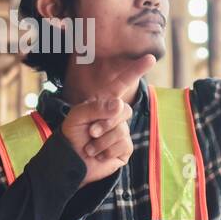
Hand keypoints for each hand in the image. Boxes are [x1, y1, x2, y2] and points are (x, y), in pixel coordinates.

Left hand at [60, 54, 155, 186]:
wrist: (70, 161)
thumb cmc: (72, 135)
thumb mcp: (78, 116)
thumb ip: (96, 107)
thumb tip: (119, 105)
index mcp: (104, 103)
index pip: (122, 84)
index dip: (135, 71)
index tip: (150, 58)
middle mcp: (115, 115)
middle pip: (123, 111)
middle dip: (105, 123)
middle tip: (90, 132)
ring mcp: (122, 131)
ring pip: (121, 131)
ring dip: (102, 141)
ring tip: (90, 147)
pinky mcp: (124, 148)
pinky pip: (123, 145)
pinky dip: (107, 151)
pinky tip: (100, 155)